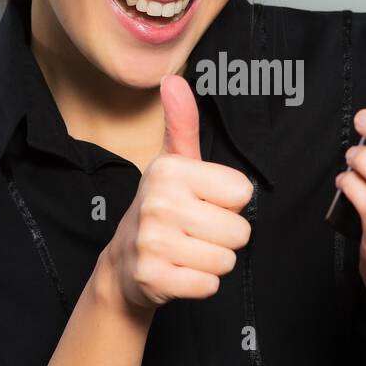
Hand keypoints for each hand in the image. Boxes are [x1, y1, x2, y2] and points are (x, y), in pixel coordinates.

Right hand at [104, 74, 254, 313]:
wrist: (124, 263)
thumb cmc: (161, 208)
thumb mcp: (173, 163)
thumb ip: (182, 124)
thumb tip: (173, 80)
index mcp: (171, 171)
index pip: (242, 193)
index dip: (228, 203)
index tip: (202, 203)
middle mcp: (159, 203)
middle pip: (240, 231)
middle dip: (224, 237)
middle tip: (195, 231)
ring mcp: (153, 242)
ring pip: (226, 260)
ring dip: (212, 261)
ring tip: (187, 250)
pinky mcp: (153, 278)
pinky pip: (208, 285)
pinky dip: (200, 284)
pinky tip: (179, 270)